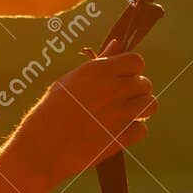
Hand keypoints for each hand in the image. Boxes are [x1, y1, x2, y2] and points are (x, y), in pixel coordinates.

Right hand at [5, 38, 155, 192]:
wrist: (41, 148)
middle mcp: (113, 88)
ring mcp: (120, 113)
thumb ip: (99, 63)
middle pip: (145, 83)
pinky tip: (117, 132)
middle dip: (136, 91)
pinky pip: (142, 129)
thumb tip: (116, 45)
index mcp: (99, 70)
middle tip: (118, 101)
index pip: (137, 61)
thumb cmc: (51, 110)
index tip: (120, 79)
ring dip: (141, 109)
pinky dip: (133, 131)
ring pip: (150, 105)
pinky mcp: (122, 137)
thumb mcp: (70, 80)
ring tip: (122, 115)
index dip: (131, 70)